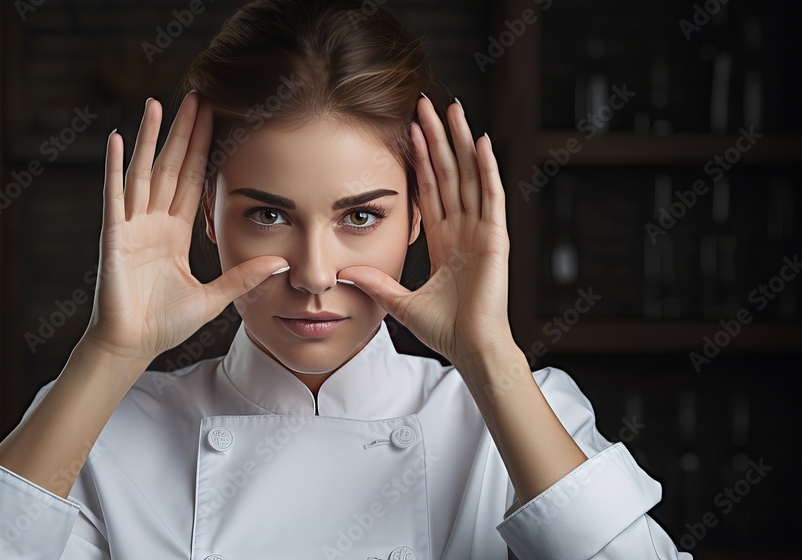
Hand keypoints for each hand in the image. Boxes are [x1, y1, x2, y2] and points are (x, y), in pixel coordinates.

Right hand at [83, 92, 289, 364]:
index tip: (214, 121)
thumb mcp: (214, 297)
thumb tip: (281, 262)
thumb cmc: (165, 324)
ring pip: (142, 172)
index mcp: (174, 233)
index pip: (191, 181)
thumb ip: (243, 277)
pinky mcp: (114, 236)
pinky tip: (116, 139)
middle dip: (183, 133)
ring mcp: (131, 226)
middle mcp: (152, 223)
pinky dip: (114, 168)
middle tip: (195, 97)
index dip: (202, 151)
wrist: (132, 346)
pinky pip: (115, 196)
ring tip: (156, 105)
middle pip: (169, 167)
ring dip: (148, 139)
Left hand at [337, 96, 513, 364]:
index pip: (431, 189)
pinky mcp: (495, 237)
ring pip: (469, 174)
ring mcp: (481, 230)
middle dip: (438, 138)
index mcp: (445, 241)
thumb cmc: (445, 330)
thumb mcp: (400, 301)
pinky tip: (481, 141)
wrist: (470, 347)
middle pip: (450, 172)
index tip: (409, 131)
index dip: (422, 159)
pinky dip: (487, 167)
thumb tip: (346, 272)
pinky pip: (491, 195)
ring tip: (451, 109)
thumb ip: (377, 283)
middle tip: (426, 104)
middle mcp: (464, 229)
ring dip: (461, 141)